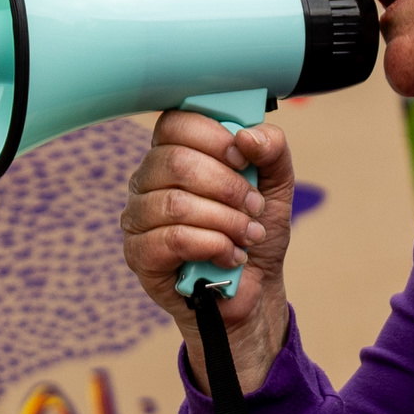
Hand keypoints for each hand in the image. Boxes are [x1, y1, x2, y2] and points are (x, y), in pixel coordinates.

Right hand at [125, 112, 291, 392]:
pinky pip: (173, 240)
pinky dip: (212, 246)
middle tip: (253, 207)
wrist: (253, 290)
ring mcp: (138, 218)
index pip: (174, 123)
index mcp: (173, 153)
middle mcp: (147, 181)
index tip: (243, 159)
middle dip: (227, 186)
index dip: (213, 138)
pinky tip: (229, 255)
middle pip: (175, 162)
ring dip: (225, 221)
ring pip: (175, 204)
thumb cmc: (254, 231)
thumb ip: (271, 150)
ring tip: (248, 235)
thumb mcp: (275, 185)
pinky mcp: (139, 255)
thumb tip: (248, 136)